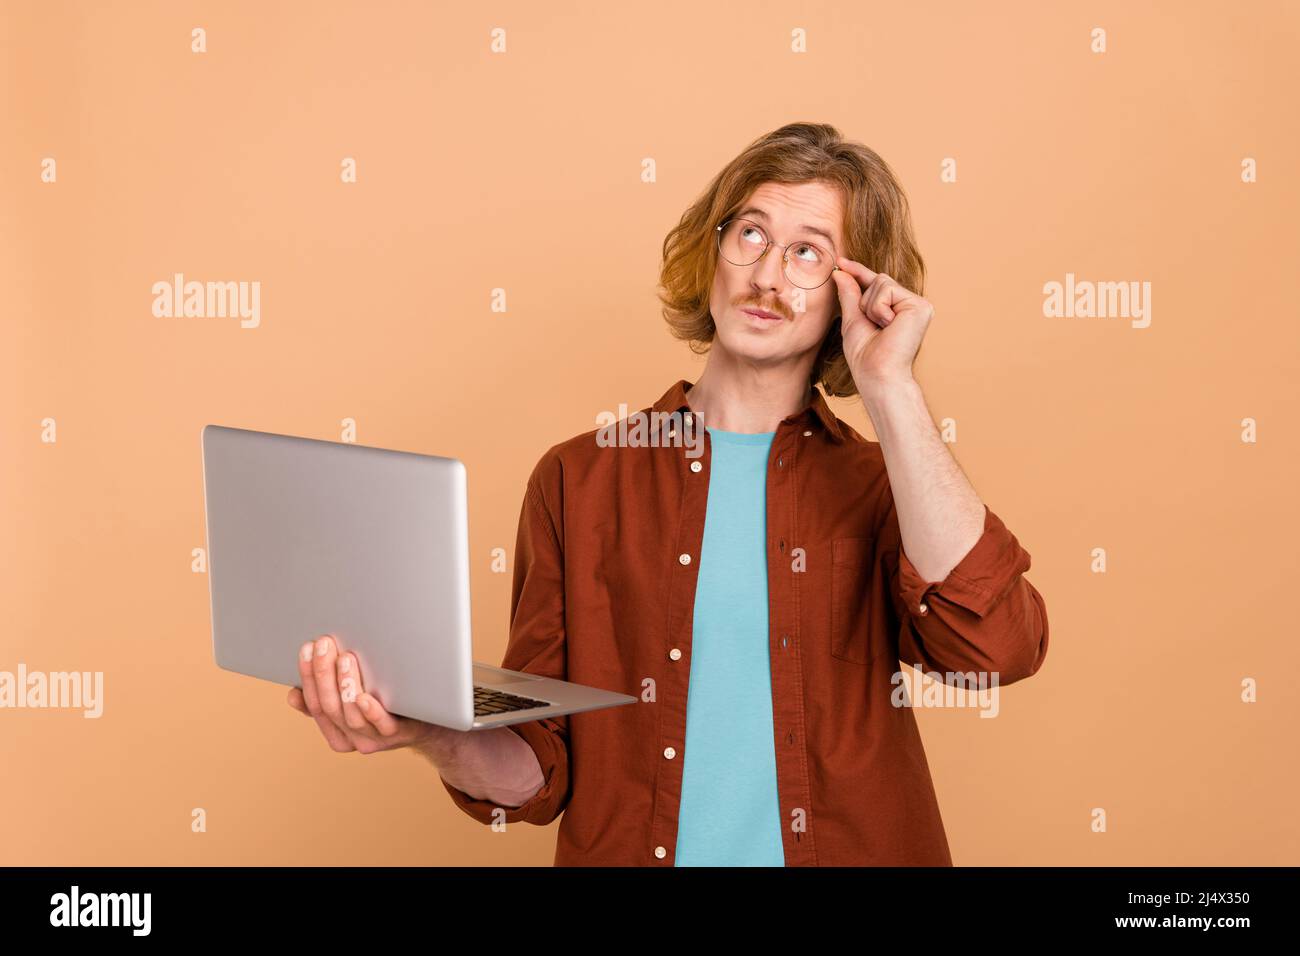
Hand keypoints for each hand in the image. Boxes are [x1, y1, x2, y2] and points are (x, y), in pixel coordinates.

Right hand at [287, 633, 466, 760]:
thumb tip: (294, 694)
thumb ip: (326, 698)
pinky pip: (382, 724)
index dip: (308, 675)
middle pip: (329, 707)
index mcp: (336, 732)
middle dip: (323, 673)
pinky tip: (364, 696)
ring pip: (351, 714)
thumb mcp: (352, 702)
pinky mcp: (399, 734)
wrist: (430, 723)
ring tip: (345, 658)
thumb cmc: (388, 704)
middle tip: (324, 644)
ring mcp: (375, 738)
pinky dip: (370, 711)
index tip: (307, 648)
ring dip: (345, 684)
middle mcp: (352, 739)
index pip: (314, 703)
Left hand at [830, 256, 932, 391]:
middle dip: (864, 301)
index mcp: (896, 310)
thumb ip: (849, 295)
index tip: (839, 262)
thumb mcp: (852, 319)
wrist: (877, 373)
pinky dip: (879, 308)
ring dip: (870, 306)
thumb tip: (840, 272)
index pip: (876, 284)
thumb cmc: (865, 355)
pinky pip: (887, 289)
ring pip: (881, 282)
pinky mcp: (921, 305)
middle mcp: (909, 305)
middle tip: (871, 326)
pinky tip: (888, 326)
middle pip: (878, 280)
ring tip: (881, 328)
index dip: (857, 271)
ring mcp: (917, 304)